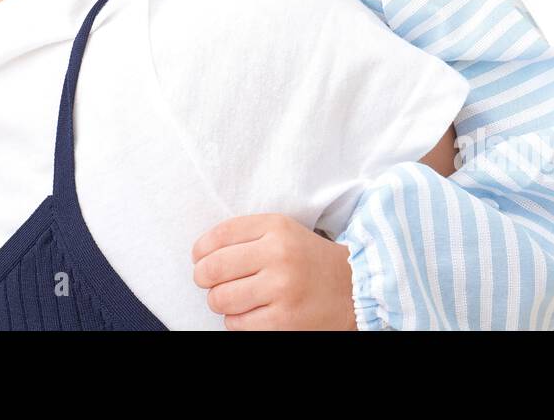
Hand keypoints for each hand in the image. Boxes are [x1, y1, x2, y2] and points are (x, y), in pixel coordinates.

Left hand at [191, 213, 357, 329]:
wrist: (354, 288)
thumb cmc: (308, 259)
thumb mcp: (282, 232)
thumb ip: (245, 235)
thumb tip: (200, 255)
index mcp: (276, 228)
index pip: (219, 235)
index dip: (200, 250)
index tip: (199, 258)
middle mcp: (279, 256)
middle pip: (213, 269)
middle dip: (204, 277)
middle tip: (209, 281)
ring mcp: (281, 290)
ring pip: (220, 299)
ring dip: (220, 301)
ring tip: (234, 298)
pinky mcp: (283, 321)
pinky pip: (236, 324)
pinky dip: (236, 321)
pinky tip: (251, 312)